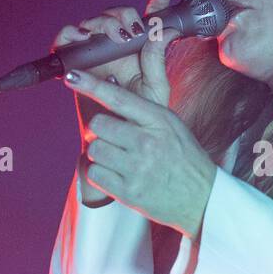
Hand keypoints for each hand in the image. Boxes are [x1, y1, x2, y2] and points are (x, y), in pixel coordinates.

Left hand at [51, 0, 184, 205]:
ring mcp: (136, 168)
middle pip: (99, 125)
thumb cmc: (184, 157)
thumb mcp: (172, 125)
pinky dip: (103, 174)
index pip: (119, 97)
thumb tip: (115, 94)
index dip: (91, 85)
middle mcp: (147, 142)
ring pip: (95, 149)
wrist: (201, 198)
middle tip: (118, 139)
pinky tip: (121, 176)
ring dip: (103, 154)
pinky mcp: (128, 191)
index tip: (71, 75)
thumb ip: (144, 108)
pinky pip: (95, 173)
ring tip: (123, 160)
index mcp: (159, 120)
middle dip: (103, 132)